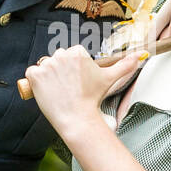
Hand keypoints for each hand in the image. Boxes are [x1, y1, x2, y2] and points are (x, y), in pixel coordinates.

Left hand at [23, 46, 142, 140]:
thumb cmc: (92, 98)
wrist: (77, 118)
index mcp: (77, 52)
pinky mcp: (35, 75)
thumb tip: (140, 55)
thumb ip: (124, 65)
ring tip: (59, 91)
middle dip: (60, 72)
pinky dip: (35, 83)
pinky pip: (30, 74)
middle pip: (57, 59)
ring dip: (48, 77)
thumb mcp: (110, 79)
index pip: (70, 55)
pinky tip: (46, 92)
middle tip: (68, 88)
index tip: (76, 82)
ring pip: (44, 66)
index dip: (72, 70)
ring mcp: (47, 65)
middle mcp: (61, 55)